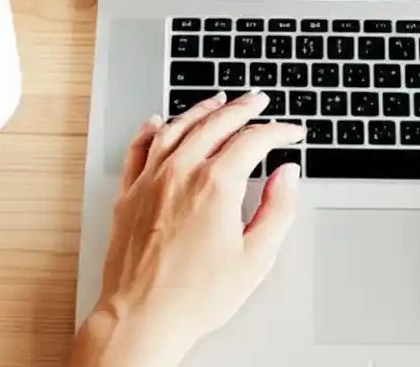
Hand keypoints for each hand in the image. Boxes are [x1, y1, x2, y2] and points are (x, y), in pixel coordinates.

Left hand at [69, 92, 304, 366]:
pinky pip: (138, 149)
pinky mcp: (128, 196)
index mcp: (215, 185)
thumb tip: (286, 176)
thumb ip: (277, 209)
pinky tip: (158, 122)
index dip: (279, 131)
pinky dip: (151, 129)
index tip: (291, 133)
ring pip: (177, 128)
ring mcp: (150, 182)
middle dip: (243, 108)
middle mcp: (180, 174)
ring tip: (218, 101)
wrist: (141, 319)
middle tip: (258, 101)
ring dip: (202, 109)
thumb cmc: (194, 297)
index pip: (254, 140)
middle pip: (216, 123)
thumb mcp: (255, 258)